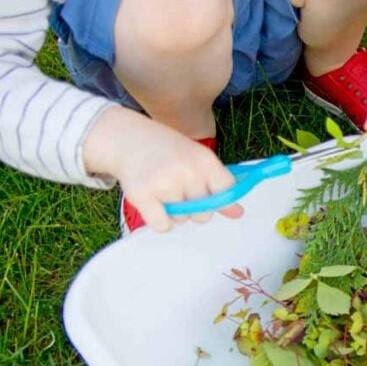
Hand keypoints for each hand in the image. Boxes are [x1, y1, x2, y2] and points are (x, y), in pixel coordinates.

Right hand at [84, 107, 242, 232]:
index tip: (207, 191)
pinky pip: (163, 226)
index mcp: (205, 160)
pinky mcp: (142, 195)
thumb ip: (219, 188)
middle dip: (194, 208)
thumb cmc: (168, 152)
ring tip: (164, 190)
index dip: (219, 198)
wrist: (128, 139)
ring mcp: (164, 183)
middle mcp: (187, 171)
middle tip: (180, 189)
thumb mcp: (197, 161)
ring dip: (174, 212)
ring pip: (182, 219)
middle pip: (205, 213)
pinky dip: (160, 221)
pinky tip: (154, 202)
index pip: (227, 192)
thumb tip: (239, 213)